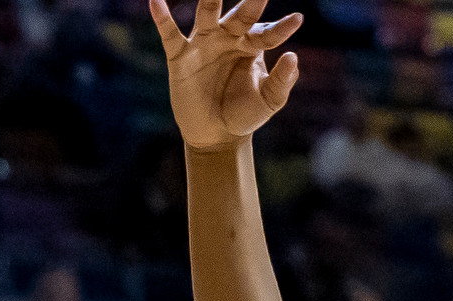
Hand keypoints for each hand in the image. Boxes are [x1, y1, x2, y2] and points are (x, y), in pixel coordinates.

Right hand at [149, 0, 302, 153]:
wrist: (215, 136)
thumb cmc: (244, 115)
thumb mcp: (268, 102)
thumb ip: (282, 81)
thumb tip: (293, 56)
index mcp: (251, 45)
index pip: (268, 32)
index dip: (281, 28)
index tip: (297, 21)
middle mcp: (228, 37)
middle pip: (241, 14)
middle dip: (251, 1)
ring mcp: (204, 43)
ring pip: (207, 12)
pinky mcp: (181, 57)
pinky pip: (170, 34)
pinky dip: (162, 18)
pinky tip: (155, 1)